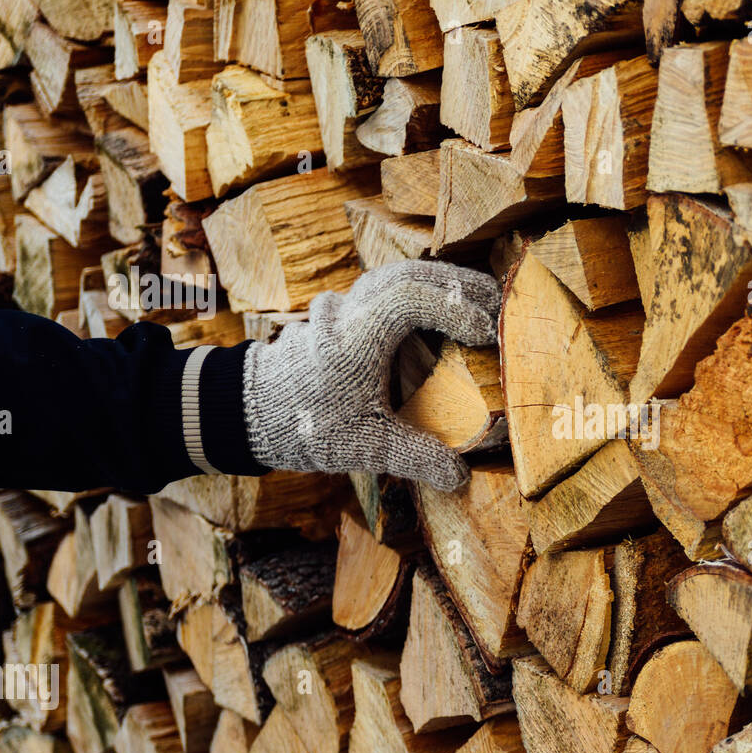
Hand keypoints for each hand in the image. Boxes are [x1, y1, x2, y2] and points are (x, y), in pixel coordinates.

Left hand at [242, 260, 500, 489]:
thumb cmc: (305, 427)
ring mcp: (343, 305)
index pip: (410, 299)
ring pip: (399, 275)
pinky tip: (446, 308)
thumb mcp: (365, 448)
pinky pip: (388, 287)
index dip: (454, 309)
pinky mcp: (342, 311)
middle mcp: (349, 310)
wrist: (248, 411)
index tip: (488, 332)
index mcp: (355, 338)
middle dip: (461, 286)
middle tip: (503, 303)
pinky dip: (423, 290)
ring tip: (482, 300)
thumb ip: (416, 459)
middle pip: (412, 274)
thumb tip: (460, 479)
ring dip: (443, 283)